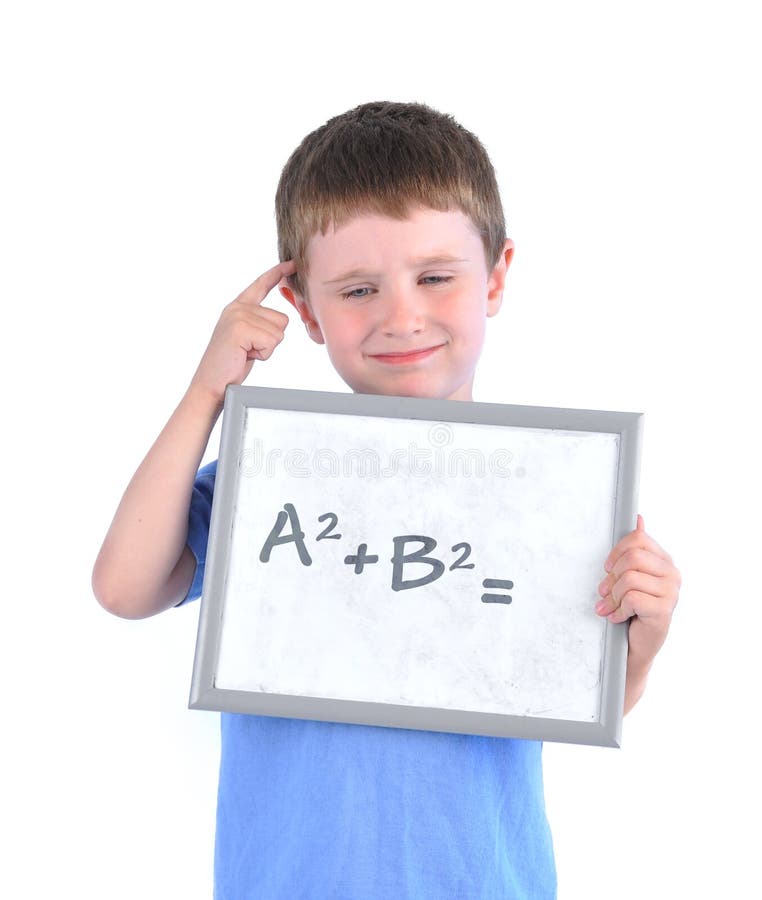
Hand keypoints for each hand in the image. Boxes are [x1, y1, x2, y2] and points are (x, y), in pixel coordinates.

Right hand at [188, 260, 296, 407]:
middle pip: (282, 319)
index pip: (262, 285)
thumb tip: (283, 319)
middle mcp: (238, 307)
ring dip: (267, 348)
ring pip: (279, 331)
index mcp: (238, 307)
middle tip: (249, 350)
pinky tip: (245, 355)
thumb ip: (261, 323)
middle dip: (272, 340)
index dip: (278, 273)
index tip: (292, 264)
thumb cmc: (231, 364)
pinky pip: (272, 341)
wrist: (212, 384)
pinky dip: (264, 354)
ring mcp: (238, 316)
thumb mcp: (248, 338)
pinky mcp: (240, 328)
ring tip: (246, 352)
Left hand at [595, 514, 680, 672]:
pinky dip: (619, 609)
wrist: (635, 646)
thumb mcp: (631, 576)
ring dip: (613, 596)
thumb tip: (638, 518)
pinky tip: (619, 617)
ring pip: (628, 579)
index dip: (616, 552)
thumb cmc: (632, 608)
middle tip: (605, 592)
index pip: (638, 539)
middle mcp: (672, 574)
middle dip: (612, 577)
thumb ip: (636, 549)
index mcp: (664, 561)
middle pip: (632, 557)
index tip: (608, 568)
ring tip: (611, 607)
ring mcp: (671, 592)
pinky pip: (631, 598)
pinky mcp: (664, 610)